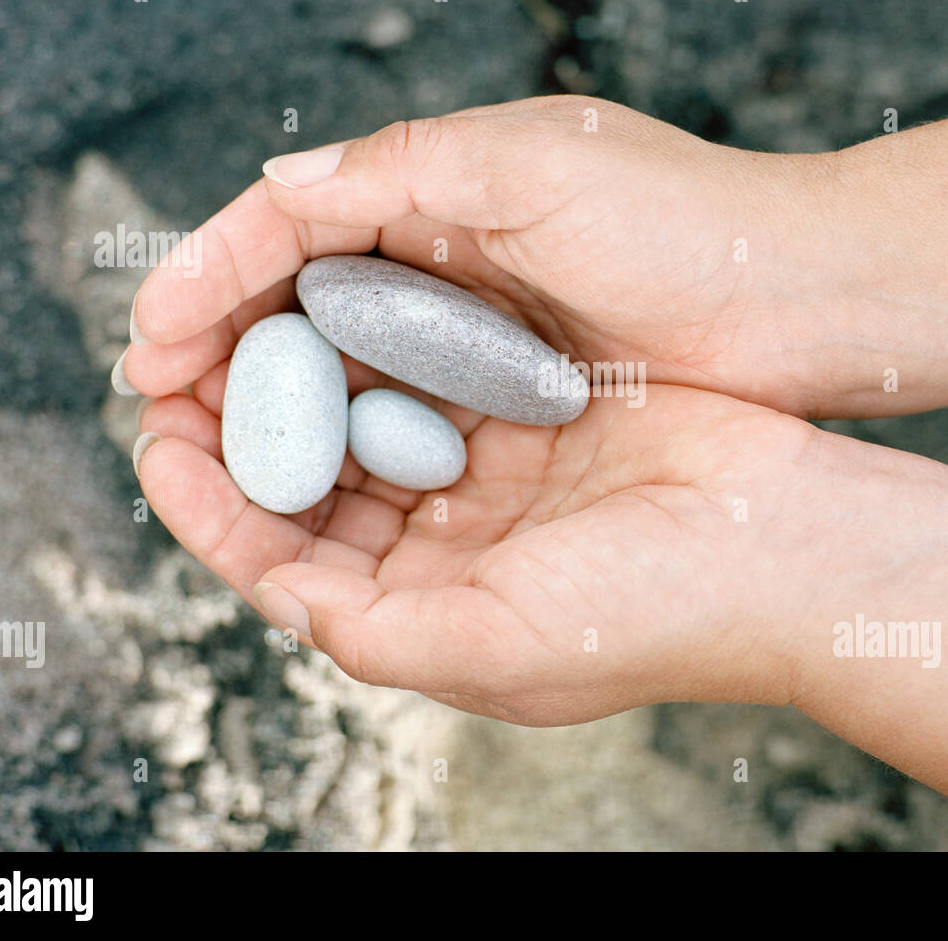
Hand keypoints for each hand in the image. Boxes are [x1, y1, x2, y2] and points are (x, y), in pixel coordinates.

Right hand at [123, 95, 837, 416]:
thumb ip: (400, 167)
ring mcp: (482, 329)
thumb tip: (276, 184)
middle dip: (223, 356)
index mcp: (438, 187)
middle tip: (160, 416)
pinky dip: (356, 443)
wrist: (805, 302)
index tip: (148, 346)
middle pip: (299, 305)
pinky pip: (409, 418)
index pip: (286, 226)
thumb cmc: (688, 224)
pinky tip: (319, 478)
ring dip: (277, 410)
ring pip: (345, 369)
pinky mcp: (517, 395)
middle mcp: (448, 255)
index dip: (207, 282)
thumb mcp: (536, 164)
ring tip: (216, 458)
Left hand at [134, 379, 818, 724]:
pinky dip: (387, 339)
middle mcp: (450, 546)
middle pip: (315, 484)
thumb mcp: (496, 651)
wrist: (789, 543)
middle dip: (244, 432)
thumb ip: (375, 634)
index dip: (212, 510)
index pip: (288, 564)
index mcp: (430, 612)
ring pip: (367, 417)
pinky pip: (435, 366)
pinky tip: (345, 297)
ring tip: (245, 322)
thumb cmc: (655, 613)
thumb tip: (279, 597)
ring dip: (305, 376)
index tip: (158, 446)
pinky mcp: (535, 411)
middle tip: (181, 368)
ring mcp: (494, 474)